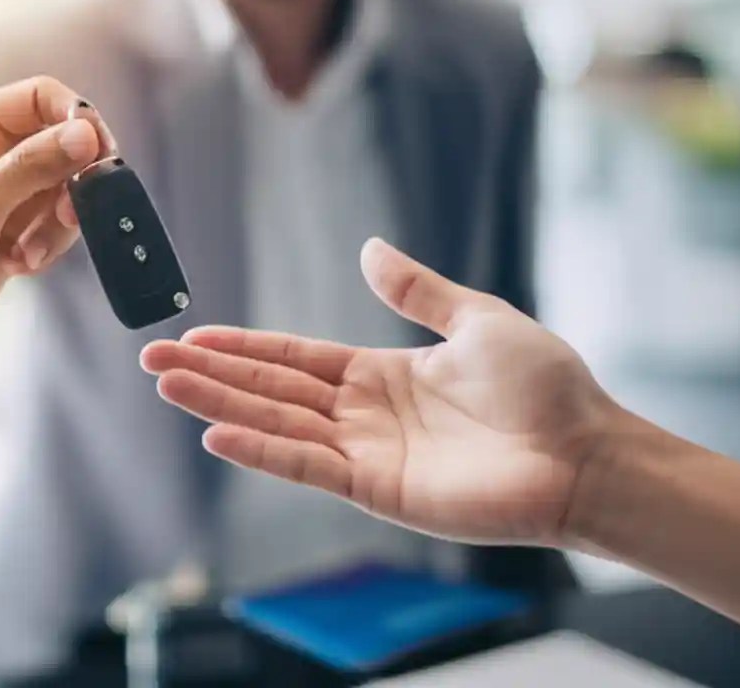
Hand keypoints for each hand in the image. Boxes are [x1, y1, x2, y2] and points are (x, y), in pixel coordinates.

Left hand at [0, 76, 104, 375]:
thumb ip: (29, 168)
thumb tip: (87, 134)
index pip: (40, 97)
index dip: (76, 117)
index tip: (99, 152)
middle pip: (63, 143)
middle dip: (75, 180)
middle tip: (71, 214)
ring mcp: (4, 194)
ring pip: (66, 189)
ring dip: (60, 223)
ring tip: (29, 253)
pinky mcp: (15, 232)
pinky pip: (57, 226)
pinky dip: (50, 246)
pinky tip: (20, 265)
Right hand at [140, 239, 618, 546]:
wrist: (586, 451)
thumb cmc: (545, 386)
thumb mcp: (476, 319)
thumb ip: (416, 289)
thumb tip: (368, 248)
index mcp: (383, 374)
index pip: (296, 359)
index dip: (245, 347)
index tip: (195, 334)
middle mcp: (366, 415)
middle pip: (273, 391)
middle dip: (213, 374)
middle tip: (153, 358)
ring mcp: (368, 454)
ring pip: (278, 425)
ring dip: (220, 406)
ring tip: (167, 385)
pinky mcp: (378, 489)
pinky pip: (309, 466)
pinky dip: (263, 450)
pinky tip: (218, 431)